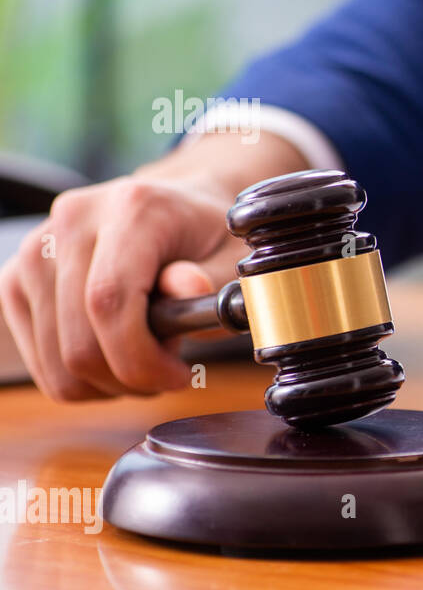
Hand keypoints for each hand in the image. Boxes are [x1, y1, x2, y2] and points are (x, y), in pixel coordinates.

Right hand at [0, 132, 308, 400]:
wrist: (174, 210)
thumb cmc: (210, 238)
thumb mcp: (234, 256)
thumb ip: (215, 277)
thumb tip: (189, 287)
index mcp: (132, 208)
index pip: (109, 301)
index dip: (141, 358)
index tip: (181, 375)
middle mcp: (73, 220)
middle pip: (78, 341)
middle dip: (132, 377)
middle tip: (171, 370)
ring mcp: (36, 249)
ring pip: (55, 360)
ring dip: (108, 381)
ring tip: (148, 354)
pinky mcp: (17, 278)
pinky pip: (38, 359)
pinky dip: (81, 376)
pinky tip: (116, 351)